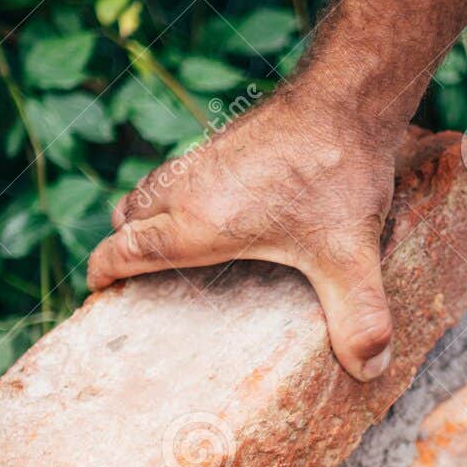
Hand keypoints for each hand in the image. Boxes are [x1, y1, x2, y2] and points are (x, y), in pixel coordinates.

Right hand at [87, 90, 401, 381]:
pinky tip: (218, 212)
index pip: (124, 248)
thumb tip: (369, 367)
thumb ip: (359, 316)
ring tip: (170, 249)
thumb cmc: (336, 171)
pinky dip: (177, 195)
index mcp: (198, 224)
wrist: (345, 98)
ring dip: (148, 218)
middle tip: (135, 281)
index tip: (98, 291)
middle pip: (128, 220)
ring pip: (150, 191)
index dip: (104, 271)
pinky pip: (179, 173)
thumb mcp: (350, 255)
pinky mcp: (224, 142)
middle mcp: (188, 190)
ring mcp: (203, 160)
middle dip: (123, 248)